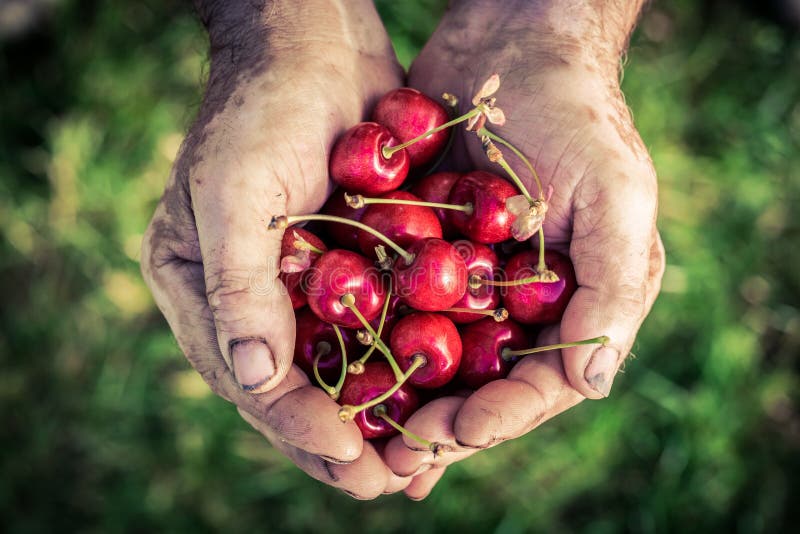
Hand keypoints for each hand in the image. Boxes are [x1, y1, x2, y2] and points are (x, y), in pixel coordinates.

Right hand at [141, 0, 413, 498]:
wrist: (315, 42)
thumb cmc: (264, 107)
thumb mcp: (237, 190)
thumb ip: (237, 286)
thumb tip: (257, 380)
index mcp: (197, 286)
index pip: (247, 377)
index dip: (299, 424)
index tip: (353, 460)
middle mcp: (246, 296)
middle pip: (294, 388)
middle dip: (344, 440)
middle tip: (395, 483)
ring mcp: (296, 281)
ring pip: (338, 368)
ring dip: (379, 416)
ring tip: (422, 465)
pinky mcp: (345, 262)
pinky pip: (372, 327)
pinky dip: (402, 364)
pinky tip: (440, 396)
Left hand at [383, 0, 665, 496]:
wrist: (513, 40)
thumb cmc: (577, 115)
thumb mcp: (615, 194)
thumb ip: (613, 289)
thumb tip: (594, 387)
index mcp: (579, 298)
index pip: (543, 380)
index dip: (500, 415)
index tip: (452, 435)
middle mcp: (525, 298)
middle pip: (484, 380)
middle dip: (443, 419)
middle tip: (395, 454)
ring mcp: (472, 275)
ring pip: (436, 353)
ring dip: (402, 394)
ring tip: (361, 430)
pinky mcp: (426, 247)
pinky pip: (398, 301)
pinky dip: (372, 334)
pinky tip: (338, 363)